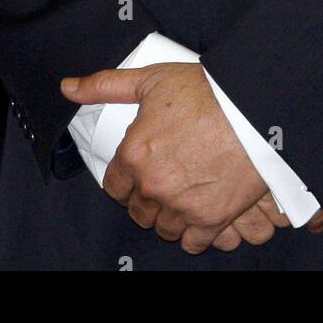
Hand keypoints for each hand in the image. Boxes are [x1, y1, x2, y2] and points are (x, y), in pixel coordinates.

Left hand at [62, 62, 279, 252]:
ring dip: (168, 215)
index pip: (115, 186)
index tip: (138, 171)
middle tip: (164, 180)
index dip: (126, 178)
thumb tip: (69, 88)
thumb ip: (105, 85)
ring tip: (181, 195)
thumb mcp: (150, 79)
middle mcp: (153, 186)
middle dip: (147, 197)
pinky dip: (193, 233)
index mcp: (134, 155)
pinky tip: (198, 214)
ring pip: (163, 227)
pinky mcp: (211, 218)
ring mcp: (182, 206)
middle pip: (138, 209)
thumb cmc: (206, 91)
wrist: (252, 107)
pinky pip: (192, 242)